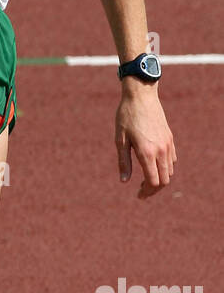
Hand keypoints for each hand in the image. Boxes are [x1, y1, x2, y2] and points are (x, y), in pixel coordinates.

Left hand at [115, 83, 176, 198]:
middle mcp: (160, 150)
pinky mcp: (170, 139)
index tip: (139, 196)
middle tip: (142, 192)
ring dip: (160, 179)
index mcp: (146, 152)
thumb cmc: (126, 117)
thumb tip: (124, 181)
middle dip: (154, 190)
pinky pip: (172, 160)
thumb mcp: (120, 140)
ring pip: (169, 171)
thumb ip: (124, 162)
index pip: (153, 182)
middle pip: (164, 181)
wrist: (141, 96)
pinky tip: (154, 166)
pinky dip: (165, 168)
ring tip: (146, 180)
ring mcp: (167, 144)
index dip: (146, 192)